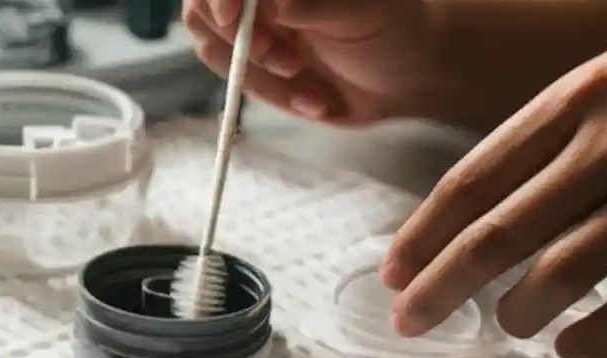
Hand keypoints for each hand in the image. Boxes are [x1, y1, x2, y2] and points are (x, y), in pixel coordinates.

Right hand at [182, 0, 437, 123]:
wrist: (404, 78)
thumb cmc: (393, 29)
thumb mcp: (363, 10)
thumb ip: (315, 4)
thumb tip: (278, 5)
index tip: (231, 17)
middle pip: (202, 4)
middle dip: (236, 37)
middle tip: (286, 60)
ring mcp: (249, 24)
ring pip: (212, 43)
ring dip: (256, 72)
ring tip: (305, 79)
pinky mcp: (250, 63)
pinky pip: (234, 78)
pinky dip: (272, 94)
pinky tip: (315, 100)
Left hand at [383, 26, 606, 357]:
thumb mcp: (606, 84)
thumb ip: (542, 143)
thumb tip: (467, 219)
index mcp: (577, 101)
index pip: (473, 181)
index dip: (422, 236)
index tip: (395, 273)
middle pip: (499, 233)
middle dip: (441, 286)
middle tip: (412, 317)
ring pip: (565, 271)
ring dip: (519, 311)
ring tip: (509, 322)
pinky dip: (599, 335)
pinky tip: (572, 345)